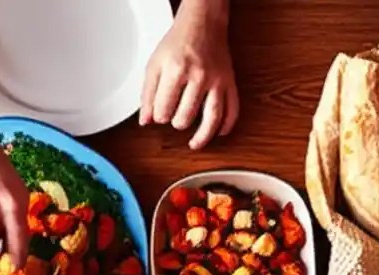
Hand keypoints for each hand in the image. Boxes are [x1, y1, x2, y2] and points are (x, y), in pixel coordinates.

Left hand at [139, 5, 239, 148]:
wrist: (202, 25)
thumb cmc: (177, 44)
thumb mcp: (154, 65)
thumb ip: (147, 94)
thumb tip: (145, 121)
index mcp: (176, 71)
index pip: (164, 110)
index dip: (158, 116)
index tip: (159, 112)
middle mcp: (199, 76)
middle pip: (185, 117)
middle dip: (177, 122)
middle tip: (174, 117)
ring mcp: (217, 80)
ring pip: (211, 118)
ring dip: (202, 136)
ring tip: (194, 144)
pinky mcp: (230, 82)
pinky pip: (233, 109)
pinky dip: (227, 125)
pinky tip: (219, 133)